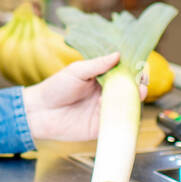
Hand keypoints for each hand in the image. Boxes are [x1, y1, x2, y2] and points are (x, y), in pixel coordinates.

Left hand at [20, 53, 147, 142]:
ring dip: (132, 102)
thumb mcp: (76, 71)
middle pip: (130, 91)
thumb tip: (118, 54)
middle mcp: (107, 94)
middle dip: (138, 87)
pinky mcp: (101, 127)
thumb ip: (98, 64)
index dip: (134, 71)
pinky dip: (119, 117)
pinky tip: (112, 108)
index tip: (140, 68)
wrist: (39, 111)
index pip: (125, 73)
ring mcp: (105, 111)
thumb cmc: (55, 88)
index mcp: (103, 78)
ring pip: (127, 107)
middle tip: (139, 84)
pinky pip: (116, 123)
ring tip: (132, 95)